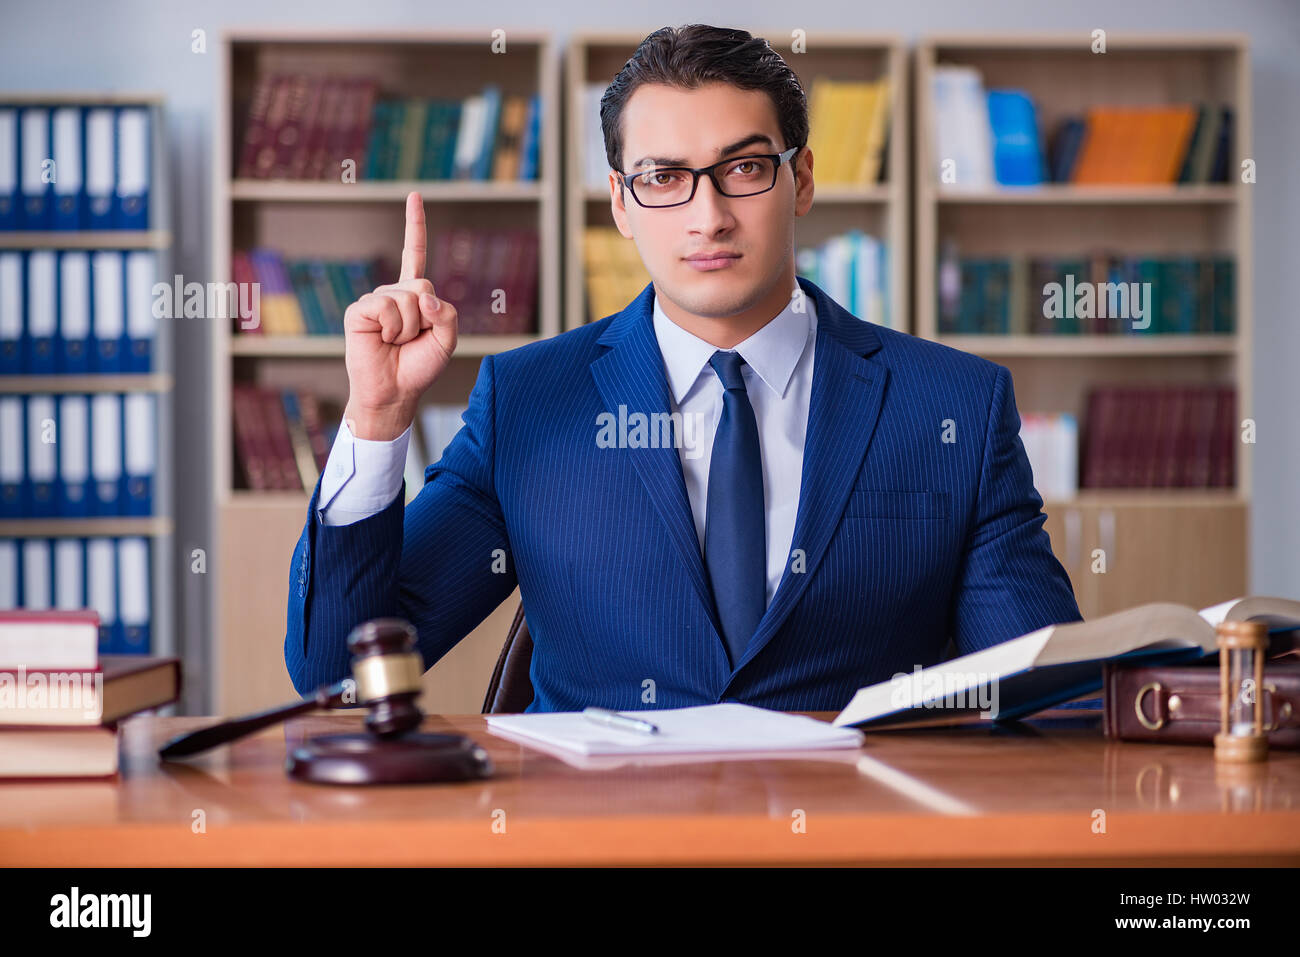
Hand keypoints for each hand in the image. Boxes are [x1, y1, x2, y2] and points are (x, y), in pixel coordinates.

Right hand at [342, 191, 457, 439]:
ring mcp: (375, 300)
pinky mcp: (359, 310)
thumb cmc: (418, 367)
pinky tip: (383, 340)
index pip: (415, 254)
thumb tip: (423, 296)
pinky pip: (387, 307)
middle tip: (412, 339)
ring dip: (409, 327)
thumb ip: (447, 314)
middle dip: (426, 317)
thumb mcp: (447, 341)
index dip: (414, 225)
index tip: (414, 195)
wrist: (395, 391)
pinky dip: (393, 327)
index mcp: (413, 296)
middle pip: (423, 285)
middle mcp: (393, 293)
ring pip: (407, 299)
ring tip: (396, 343)